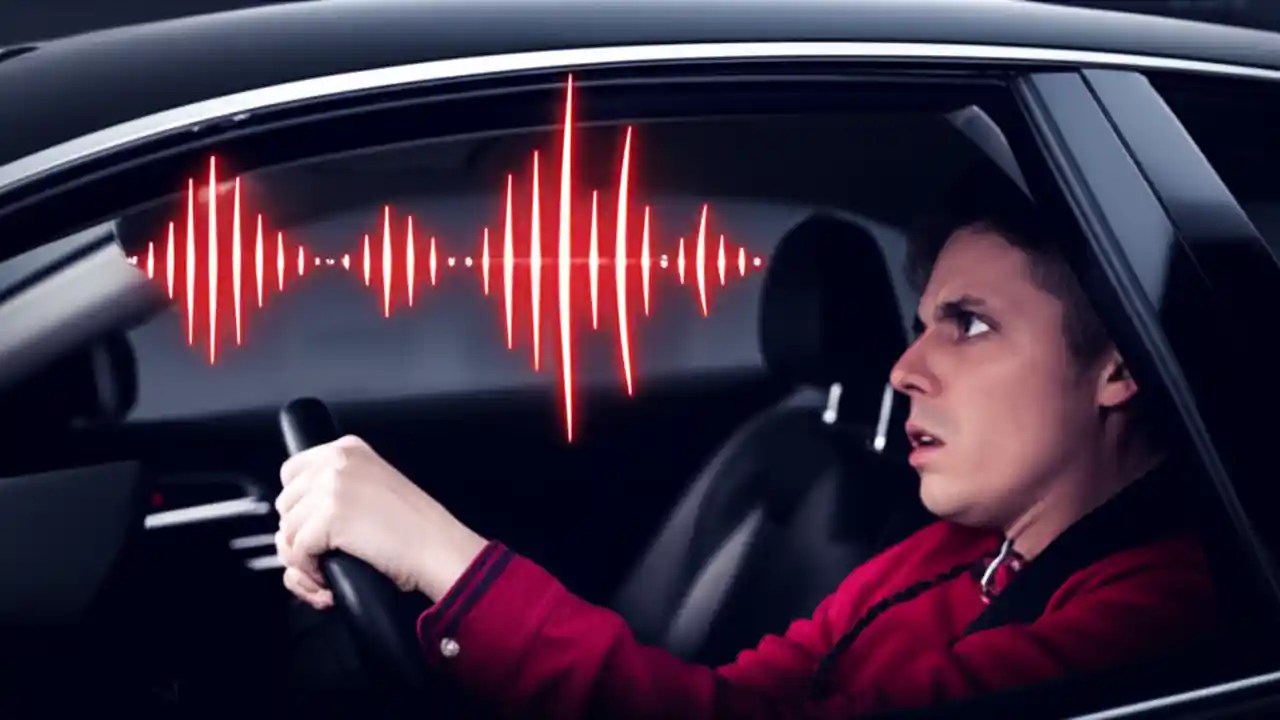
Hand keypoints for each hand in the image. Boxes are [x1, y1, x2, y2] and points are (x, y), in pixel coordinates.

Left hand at [274, 434, 487, 609]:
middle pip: (285, 504)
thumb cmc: (416, 528)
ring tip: (324, 572)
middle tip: (320, 557)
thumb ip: (340, 486)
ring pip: (288, 531)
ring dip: (302, 559)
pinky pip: (297, 552)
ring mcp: (331, 487)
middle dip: (298, 536)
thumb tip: (295, 515)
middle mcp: (336, 461)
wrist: (438, 547)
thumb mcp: (376, 486)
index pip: (291, 471)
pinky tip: (329, 578)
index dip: (298, 504)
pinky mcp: (329, 517)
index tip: (312, 525)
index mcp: (348, 449)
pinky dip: (310, 573)